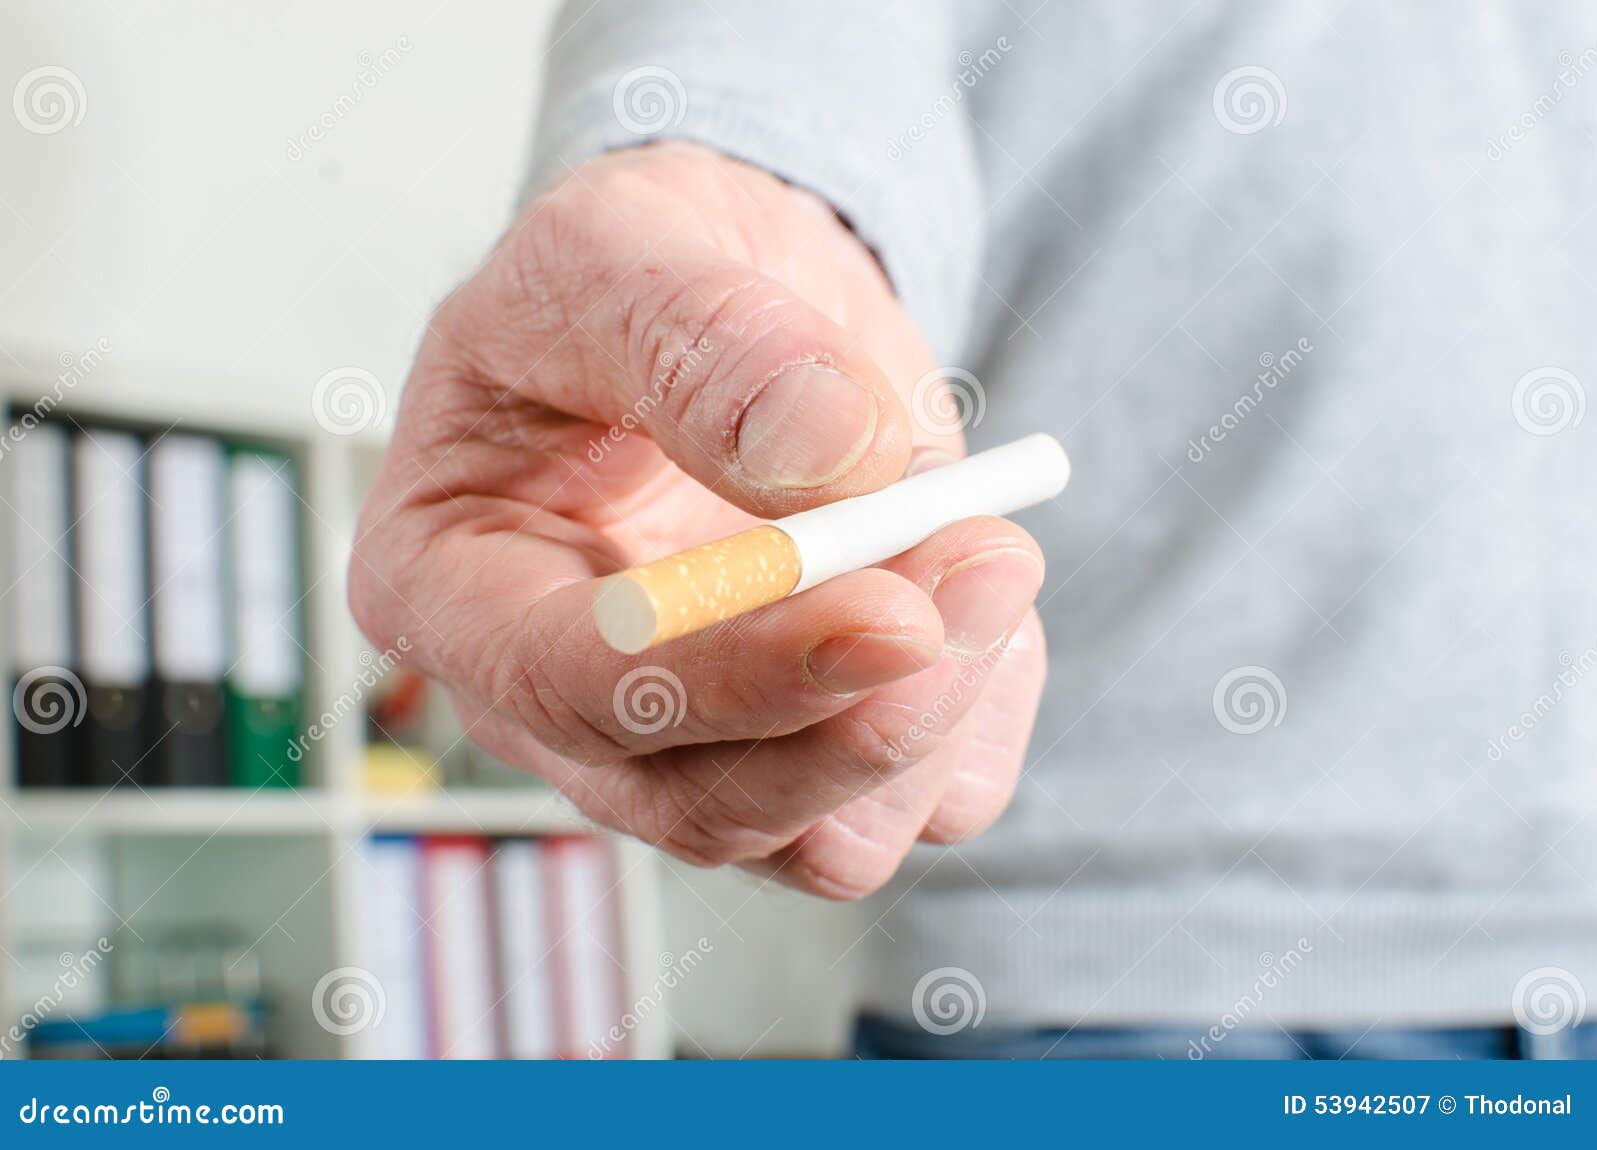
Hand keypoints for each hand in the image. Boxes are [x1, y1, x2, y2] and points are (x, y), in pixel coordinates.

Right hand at [349, 143, 1047, 897]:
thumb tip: (833, 459)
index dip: (735, 674)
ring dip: (941, 708)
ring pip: (826, 841)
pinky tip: (968, 586)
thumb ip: (706, 339)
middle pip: (705, 807)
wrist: (733, 309)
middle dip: (864, 711)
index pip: (572, 686)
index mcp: (455, 585)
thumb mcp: (626, 244)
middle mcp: (561, 706)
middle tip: (993, 559)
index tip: (891, 615)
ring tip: (985, 541)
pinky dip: (983, 709)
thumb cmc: (632, 274)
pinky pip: (922, 804)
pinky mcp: (811, 756)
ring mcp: (688, 751)